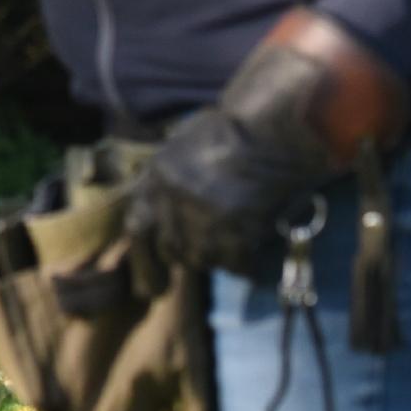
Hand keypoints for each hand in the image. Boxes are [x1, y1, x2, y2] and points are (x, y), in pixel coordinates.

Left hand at [126, 8, 407, 278]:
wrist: (273, 130)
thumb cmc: (233, 130)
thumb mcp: (182, 148)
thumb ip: (165, 182)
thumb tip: (154, 216)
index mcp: (157, 179)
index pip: (137, 230)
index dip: (143, 256)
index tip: (153, 280)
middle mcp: (173, 205)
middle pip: (172, 250)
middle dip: (189, 250)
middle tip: (211, 241)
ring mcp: (203, 225)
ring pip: (204, 260)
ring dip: (219, 253)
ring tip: (238, 228)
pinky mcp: (236, 239)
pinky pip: (238, 265)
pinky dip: (248, 259)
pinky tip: (258, 238)